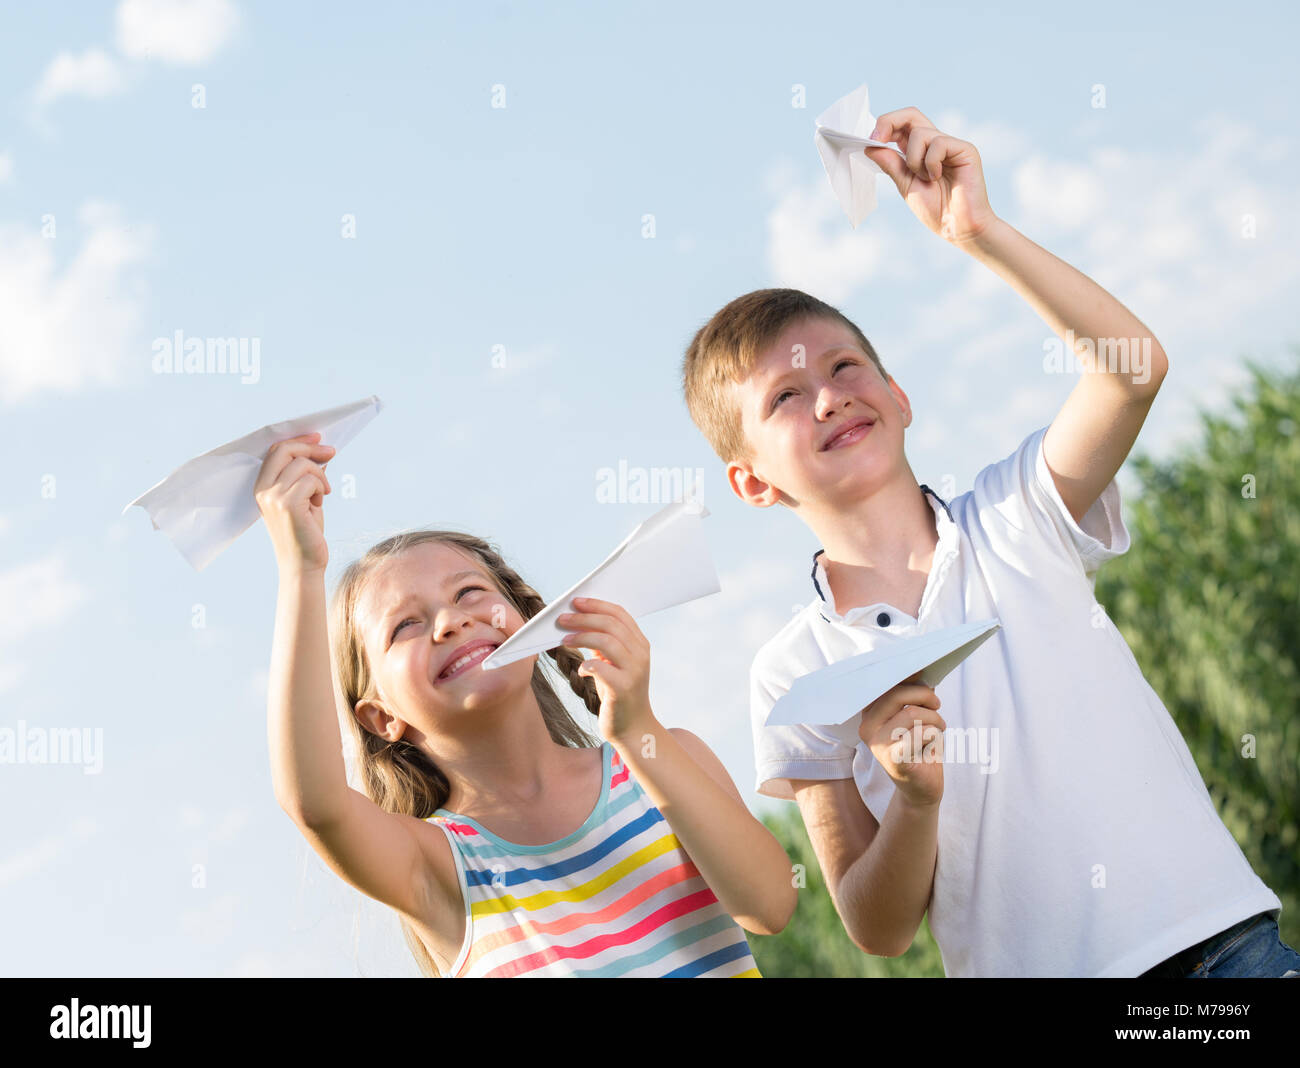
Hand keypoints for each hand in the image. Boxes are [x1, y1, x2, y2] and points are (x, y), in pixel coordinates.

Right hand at [253, 432, 334, 574]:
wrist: (304, 563)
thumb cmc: (306, 531)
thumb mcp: (304, 497)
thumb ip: (305, 475)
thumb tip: (320, 451)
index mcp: (261, 486)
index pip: (276, 450)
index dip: (299, 440)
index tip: (319, 437)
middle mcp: (263, 489)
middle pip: (286, 450)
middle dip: (312, 448)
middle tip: (332, 452)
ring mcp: (273, 497)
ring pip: (303, 465)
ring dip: (320, 476)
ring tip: (321, 494)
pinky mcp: (287, 505)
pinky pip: (311, 480)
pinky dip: (321, 488)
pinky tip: (320, 503)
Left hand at [556, 597, 654, 743]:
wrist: (633, 728)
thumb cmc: (618, 693)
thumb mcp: (614, 663)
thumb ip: (604, 643)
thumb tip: (577, 621)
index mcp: (640, 644)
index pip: (620, 614)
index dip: (596, 605)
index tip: (575, 602)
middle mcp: (641, 654)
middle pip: (611, 625)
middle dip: (584, 618)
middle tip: (562, 619)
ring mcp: (635, 671)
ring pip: (607, 641)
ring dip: (581, 637)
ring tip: (564, 640)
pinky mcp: (624, 688)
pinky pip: (601, 668)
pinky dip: (586, 666)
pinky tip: (581, 671)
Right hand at [858, 672, 945, 808]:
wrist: (922, 789)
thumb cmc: (919, 748)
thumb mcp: (915, 717)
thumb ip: (914, 695)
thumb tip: (920, 667)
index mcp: (868, 714)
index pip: (884, 685)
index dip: (905, 677)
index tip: (922, 672)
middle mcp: (867, 728)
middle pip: (897, 696)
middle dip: (925, 697)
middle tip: (937, 704)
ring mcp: (878, 745)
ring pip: (912, 714)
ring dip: (934, 719)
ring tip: (938, 728)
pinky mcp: (894, 759)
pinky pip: (922, 733)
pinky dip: (934, 736)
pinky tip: (932, 746)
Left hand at [864, 106, 995, 245]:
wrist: (957, 227)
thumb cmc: (935, 209)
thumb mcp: (905, 185)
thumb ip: (891, 164)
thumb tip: (870, 146)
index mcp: (920, 151)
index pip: (901, 125)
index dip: (884, 126)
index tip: (870, 140)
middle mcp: (935, 143)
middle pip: (911, 115)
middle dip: (889, 122)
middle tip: (878, 139)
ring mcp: (950, 145)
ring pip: (919, 133)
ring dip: (914, 160)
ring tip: (926, 179)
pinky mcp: (964, 149)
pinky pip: (937, 143)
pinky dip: (930, 163)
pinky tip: (937, 177)